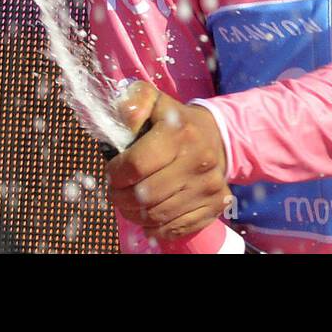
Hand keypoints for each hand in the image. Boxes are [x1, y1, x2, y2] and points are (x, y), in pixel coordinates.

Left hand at [105, 81, 232, 243]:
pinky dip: (156, 228)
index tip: (113, 172)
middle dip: (121, 197)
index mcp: (180, 133)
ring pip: (157, 216)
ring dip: (134, 214)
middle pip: (144, 196)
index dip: (115, 174)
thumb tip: (124, 119)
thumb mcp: (155, 103)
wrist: (219, 137)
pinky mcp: (214, 205)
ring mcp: (208, 186)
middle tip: (117, 191)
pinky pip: (175, 229)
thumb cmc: (177, 122)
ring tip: (130, 203)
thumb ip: (135, 103)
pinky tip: (150, 216)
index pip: (135, 165)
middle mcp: (198, 161)